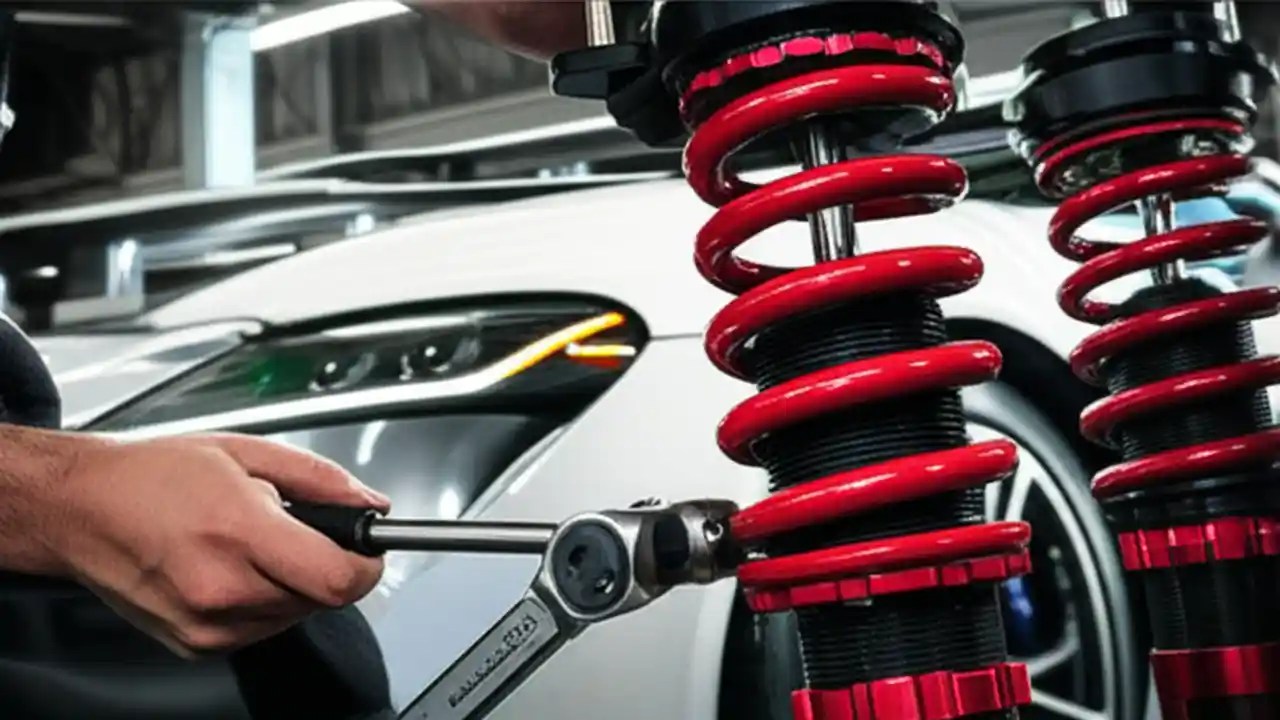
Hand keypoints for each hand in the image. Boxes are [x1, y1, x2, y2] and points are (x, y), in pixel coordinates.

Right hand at [49, 432, 390, 658]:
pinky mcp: (196, 646)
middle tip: (294, 529)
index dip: (366, 563)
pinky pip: (263, 628)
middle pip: (322, 598)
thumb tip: (370, 504)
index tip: (368, 546)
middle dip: (325, 563)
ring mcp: (207, 626)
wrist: (82, 508)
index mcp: (237, 533)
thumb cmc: (153, 476)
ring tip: (252, 543)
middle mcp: (221, 589)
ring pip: (296, 615)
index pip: (337, 578)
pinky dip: (264, 600)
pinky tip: (232, 567)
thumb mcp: (248, 452)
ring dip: (293, 583)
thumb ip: (322, 479)